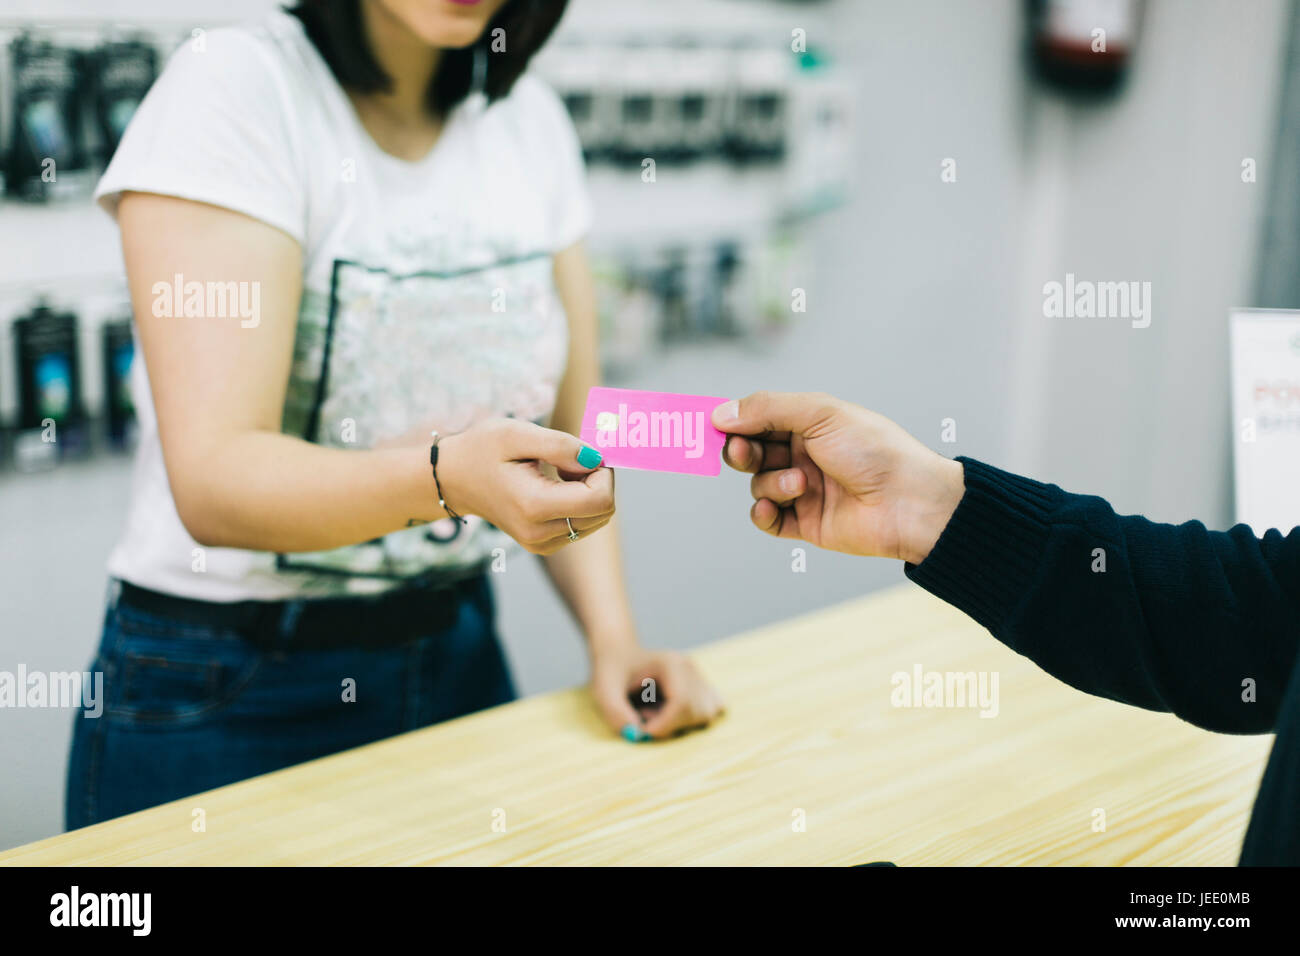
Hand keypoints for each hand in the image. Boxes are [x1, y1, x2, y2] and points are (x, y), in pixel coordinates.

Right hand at [437, 419, 613, 554]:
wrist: (452, 479)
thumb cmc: (482, 450)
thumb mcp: (518, 434)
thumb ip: (561, 446)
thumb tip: (596, 459)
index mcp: (534, 506)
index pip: (600, 500)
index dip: (603, 472)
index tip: (582, 452)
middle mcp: (539, 533)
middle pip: (603, 512)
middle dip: (599, 480)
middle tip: (571, 458)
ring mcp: (542, 544)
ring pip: (597, 519)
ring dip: (590, 491)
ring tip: (560, 472)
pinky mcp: (544, 545)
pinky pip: (583, 525)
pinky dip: (580, 503)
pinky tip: (556, 487)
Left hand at [589, 643, 724, 740]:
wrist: (619, 653)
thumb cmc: (611, 670)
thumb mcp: (604, 690)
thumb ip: (616, 713)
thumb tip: (638, 736)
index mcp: (671, 663)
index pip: (681, 702)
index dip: (664, 724)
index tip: (642, 731)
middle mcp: (690, 668)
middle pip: (696, 711)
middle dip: (669, 724)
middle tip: (643, 714)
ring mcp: (699, 677)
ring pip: (705, 714)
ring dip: (680, 723)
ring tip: (655, 711)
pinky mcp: (702, 688)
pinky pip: (710, 711)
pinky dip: (691, 720)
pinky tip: (669, 713)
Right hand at [712, 391, 964, 564]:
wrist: (908, 501)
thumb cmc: (872, 449)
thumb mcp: (818, 414)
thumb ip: (766, 409)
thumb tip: (721, 413)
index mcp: (810, 424)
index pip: (759, 420)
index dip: (736, 422)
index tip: (714, 425)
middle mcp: (805, 455)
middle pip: (752, 452)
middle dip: (743, 452)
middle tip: (743, 452)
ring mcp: (804, 490)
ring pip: (759, 485)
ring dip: (771, 483)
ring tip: (800, 484)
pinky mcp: (806, 524)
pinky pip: (768, 520)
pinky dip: (764, 514)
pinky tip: (774, 508)